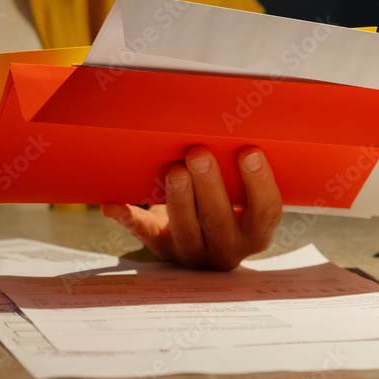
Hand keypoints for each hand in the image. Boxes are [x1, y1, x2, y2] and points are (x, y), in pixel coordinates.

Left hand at [102, 146, 281, 269]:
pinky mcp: (160, 248)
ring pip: (185, 229)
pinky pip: (143, 233)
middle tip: (198, 153)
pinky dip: (128, 219)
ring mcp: (192, 252)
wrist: (195, 236)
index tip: (249, 151)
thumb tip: (232, 125)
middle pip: (219, 220)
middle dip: (209, 186)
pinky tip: (113, 206)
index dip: (259, 183)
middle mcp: (227, 248)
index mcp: (254, 231)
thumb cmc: (222, 201)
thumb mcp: (240, 193)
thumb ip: (238, 169)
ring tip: (174, 170)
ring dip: (179, 199)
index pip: (266, 211)